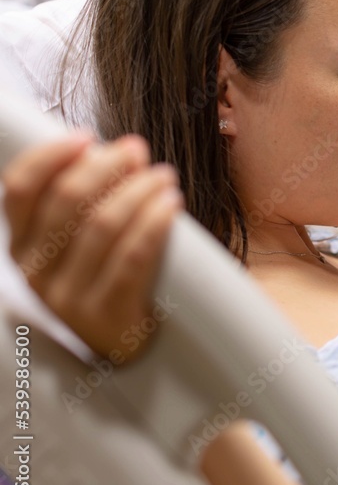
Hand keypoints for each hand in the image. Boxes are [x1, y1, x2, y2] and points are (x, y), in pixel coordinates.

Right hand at [2, 133, 182, 361]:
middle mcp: (36, 271)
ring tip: (164, 176)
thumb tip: (114, 151)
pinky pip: (133, 256)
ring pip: (103, 224)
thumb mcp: (78, 244)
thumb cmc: (109, 279)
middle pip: (67, 200)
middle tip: (138, 150)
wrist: (127, 348)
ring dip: (138, 190)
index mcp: (22, 247)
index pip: (19, 189)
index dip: (51, 156)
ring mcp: (67, 296)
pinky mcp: (106, 313)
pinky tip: (172, 204)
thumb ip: (82, 204)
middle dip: (106, 165)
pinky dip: (154, 222)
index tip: (87, 136)